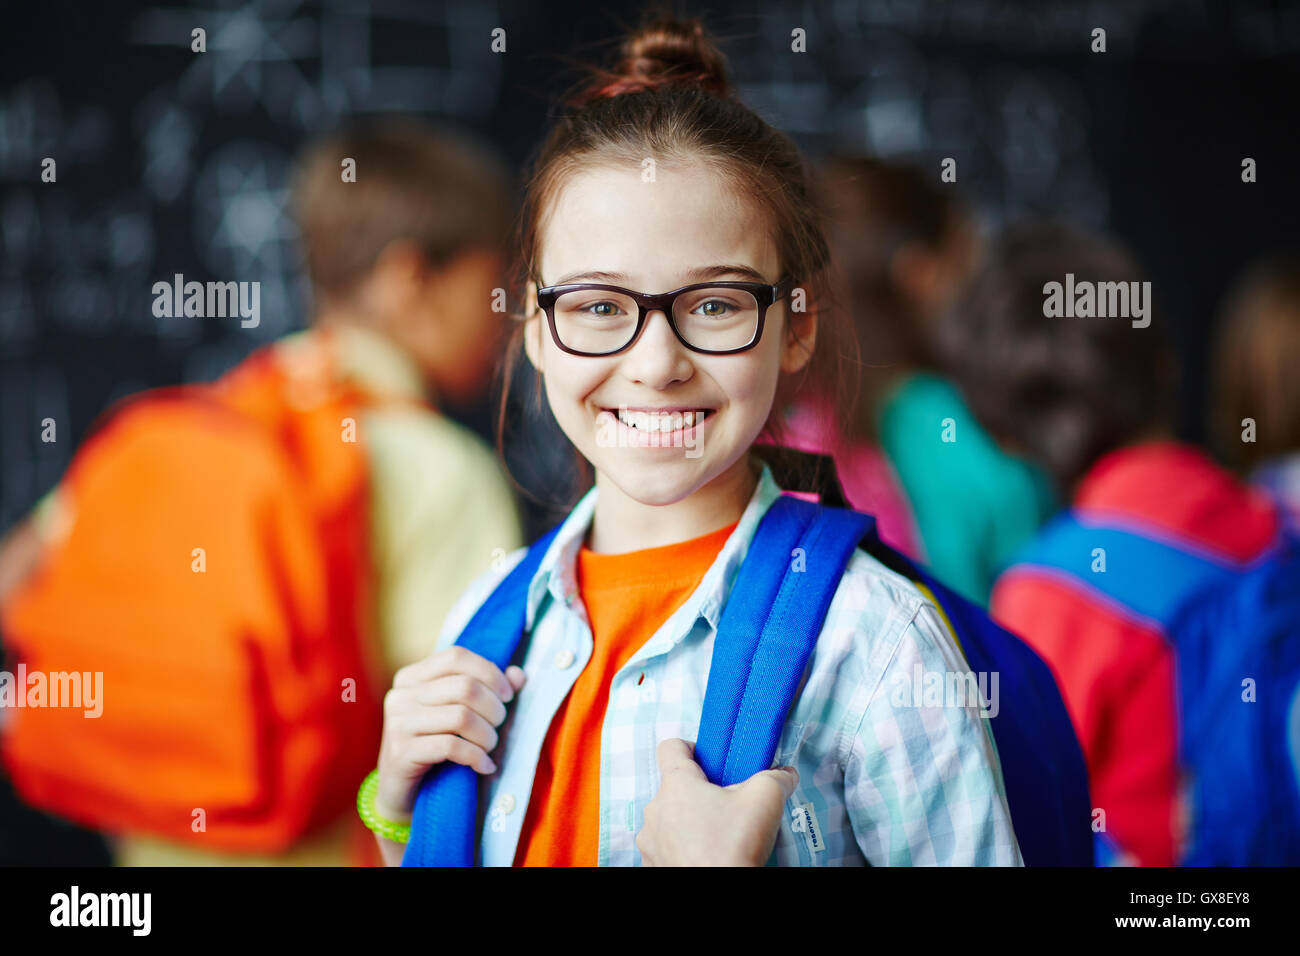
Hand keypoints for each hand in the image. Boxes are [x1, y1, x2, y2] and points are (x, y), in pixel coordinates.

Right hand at [375, 647, 525, 822]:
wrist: (402, 791)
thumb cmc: (435, 746)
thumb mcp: (459, 713)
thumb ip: (487, 689)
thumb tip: (518, 674)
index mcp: (412, 677)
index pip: (456, 657)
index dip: (489, 672)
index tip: (508, 695)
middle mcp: (401, 695)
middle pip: (464, 687)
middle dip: (493, 709)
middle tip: (500, 727)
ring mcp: (398, 724)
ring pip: (460, 717)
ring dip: (487, 735)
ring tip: (491, 747)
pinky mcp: (401, 753)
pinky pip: (450, 747)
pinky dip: (476, 757)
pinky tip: (484, 766)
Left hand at [637, 738, 798, 865]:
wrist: (720, 898)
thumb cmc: (734, 846)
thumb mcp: (766, 799)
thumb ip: (776, 777)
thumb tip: (786, 774)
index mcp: (676, 786)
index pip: (670, 747)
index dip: (692, 748)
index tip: (711, 762)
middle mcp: (655, 810)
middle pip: (675, 788)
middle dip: (701, 794)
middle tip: (728, 807)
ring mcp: (650, 841)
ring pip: (670, 819)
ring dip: (690, 823)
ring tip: (719, 837)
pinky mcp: (652, 866)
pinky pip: (666, 847)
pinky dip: (683, 848)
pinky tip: (707, 856)